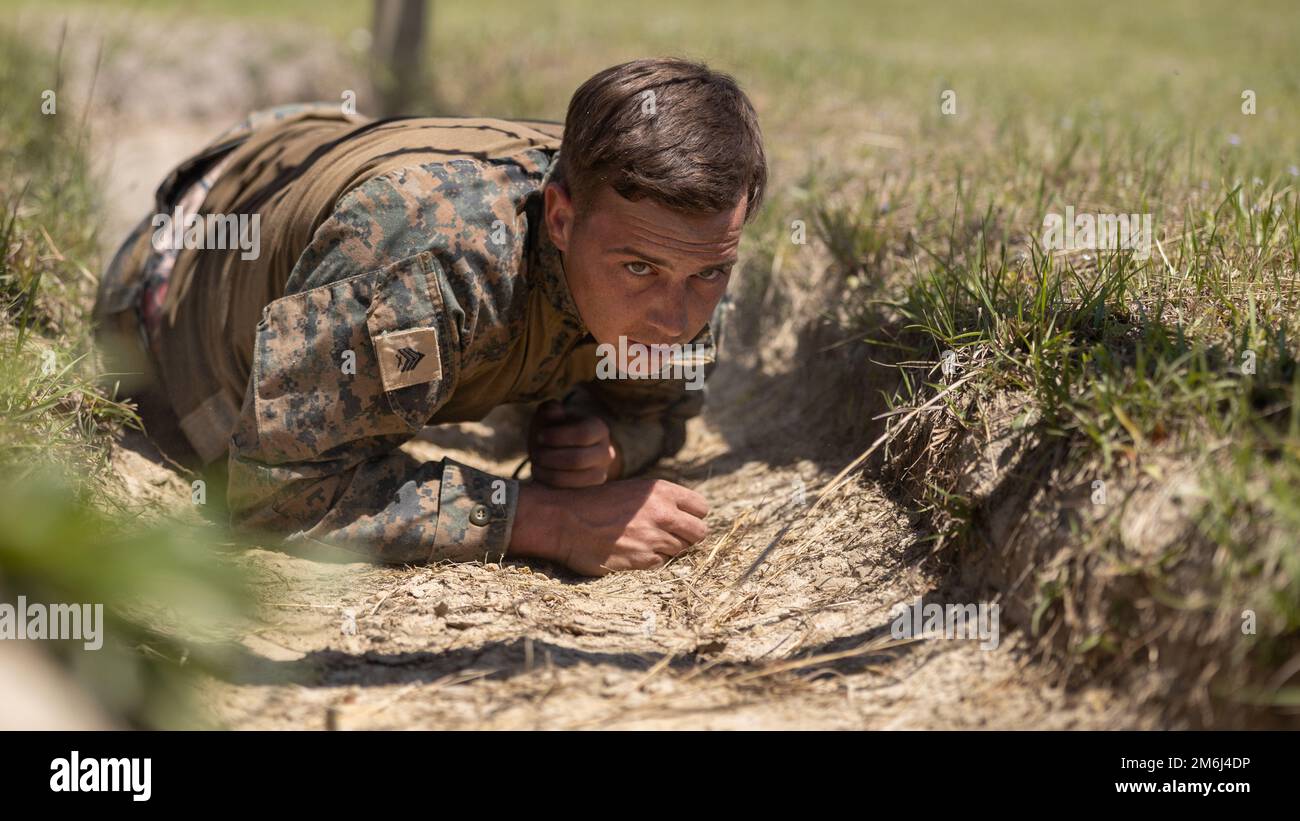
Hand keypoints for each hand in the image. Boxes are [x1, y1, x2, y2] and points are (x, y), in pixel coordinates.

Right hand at [508, 479, 709, 575]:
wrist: (563, 519)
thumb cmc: (595, 503)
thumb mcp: (632, 490)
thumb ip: (661, 500)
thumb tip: (684, 515)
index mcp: (662, 491)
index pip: (701, 508)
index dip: (693, 516)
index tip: (683, 520)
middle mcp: (663, 513)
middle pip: (700, 532)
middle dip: (689, 536)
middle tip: (672, 536)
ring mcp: (654, 538)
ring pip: (681, 549)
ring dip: (668, 548)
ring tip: (644, 542)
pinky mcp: (642, 559)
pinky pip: (661, 563)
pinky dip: (651, 559)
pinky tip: (632, 551)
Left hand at [527, 399, 621, 487]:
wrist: (557, 451)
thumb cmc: (552, 430)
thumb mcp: (549, 416)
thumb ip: (550, 410)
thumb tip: (555, 412)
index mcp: (599, 429)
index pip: (583, 434)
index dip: (558, 436)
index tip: (539, 436)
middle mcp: (606, 453)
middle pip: (578, 459)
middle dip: (551, 457)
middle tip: (535, 454)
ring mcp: (601, 474)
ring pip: (576, 480)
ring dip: (550, 473)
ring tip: (536, 465)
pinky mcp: (591, 492)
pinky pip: (573, 494)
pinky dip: (552, 486)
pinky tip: (541, 475)